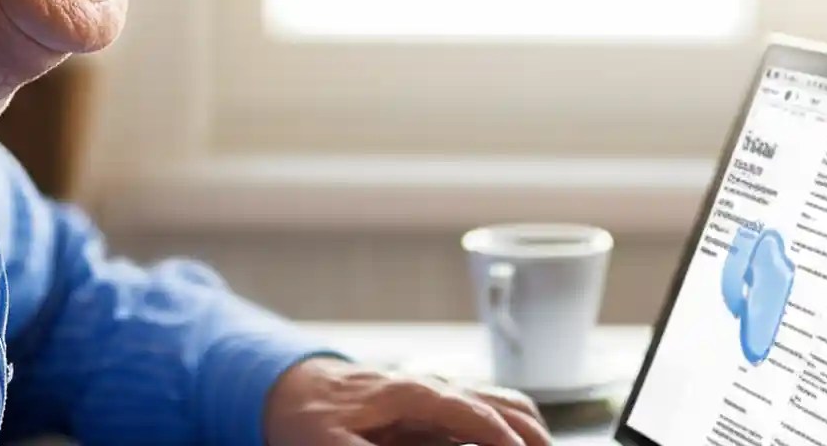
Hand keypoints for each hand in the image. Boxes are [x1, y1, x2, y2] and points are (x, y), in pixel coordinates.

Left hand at [263, 358, 551, 445]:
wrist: (294, 390)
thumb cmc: (309, 417)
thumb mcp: (328, 444)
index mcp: (411, 393)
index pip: (474, 413)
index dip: (504, 440)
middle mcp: (433, 387)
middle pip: (503, 403)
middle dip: (532, 435)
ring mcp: (438, 393)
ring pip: (503, 402)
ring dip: (530, 429)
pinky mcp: (436, 405)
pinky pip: (487, 409)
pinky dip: (512, 426)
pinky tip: (517, 443)